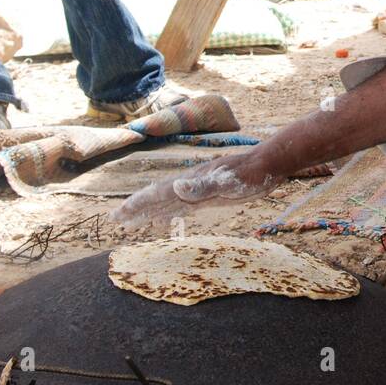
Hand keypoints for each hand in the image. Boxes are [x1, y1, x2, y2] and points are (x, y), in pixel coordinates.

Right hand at [108, 151, 279, 230]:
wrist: (270, 163)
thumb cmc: (251, 173)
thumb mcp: (228, 182)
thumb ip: (203, 186)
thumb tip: (176, 186)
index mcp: (191, 182)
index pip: (158, 194)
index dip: (139, 205)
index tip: (119, 215)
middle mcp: (191, 184)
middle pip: (158, 198)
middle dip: (137, 209)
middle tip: (115, 219)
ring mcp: (200, 189)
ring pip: (168, 203)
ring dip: (150, 212)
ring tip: (132, 221)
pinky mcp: (211, 196)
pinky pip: (183, 206)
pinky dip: (170, 214)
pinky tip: (165, 220)